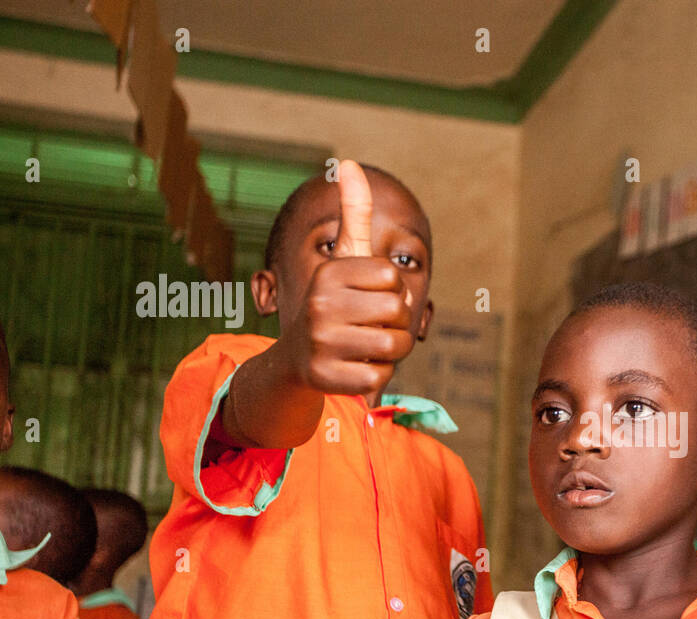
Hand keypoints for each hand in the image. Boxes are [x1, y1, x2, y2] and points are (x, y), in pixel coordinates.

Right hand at [288, 160, 414, 394]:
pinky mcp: (324, 377)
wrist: (297, 358)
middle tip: (371, 326)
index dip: (394, 292)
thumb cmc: (336, 302)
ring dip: (391, 350)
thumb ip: (353, 214)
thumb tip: (349, 163)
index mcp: (329, 272)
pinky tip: (353, 366)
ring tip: (365, 345)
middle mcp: (319, 304)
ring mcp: (319, 342)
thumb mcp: (344, 257)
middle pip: (399, 312)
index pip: (396, 279)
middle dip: (396, 323)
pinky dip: (376, 375)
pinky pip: (380, 377)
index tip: (369, 297)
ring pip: (394, 346)